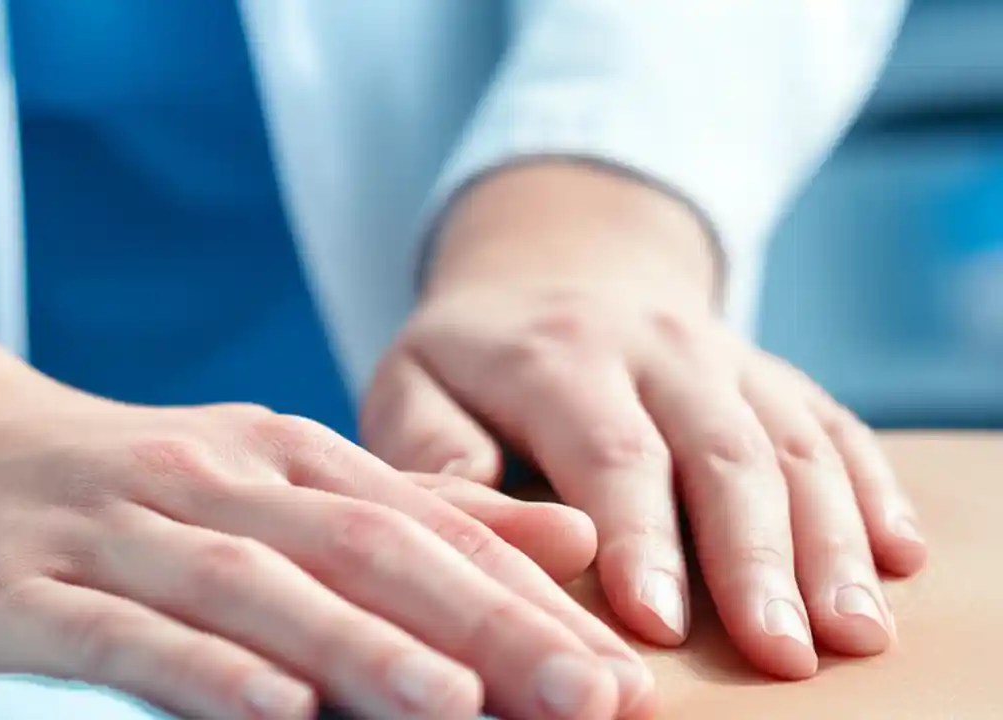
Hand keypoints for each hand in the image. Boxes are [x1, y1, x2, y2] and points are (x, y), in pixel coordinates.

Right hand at [0, 284, 653, 719]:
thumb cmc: (131, 487)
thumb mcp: (278, 481)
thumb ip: (417, 511)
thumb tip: (568, 540)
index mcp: (284, 456)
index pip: (426, 527)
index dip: (529, 601)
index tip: (622, 673)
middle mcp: (215, 479)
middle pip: (365, 551)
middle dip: (484, 628)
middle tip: (592, 699)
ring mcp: (120, 527)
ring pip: (256, 585)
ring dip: (360, 646)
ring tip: (459, 708)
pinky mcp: (30, 585)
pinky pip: (126, 631)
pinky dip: (203, 666)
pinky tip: (274, 709)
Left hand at [363, 163, 928, 679]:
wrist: (551, 267)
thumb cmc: (469, 358)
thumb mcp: (413, 385)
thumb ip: (434, 453)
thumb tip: (494, 530)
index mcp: (558, 355)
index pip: (609, 451)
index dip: (641, 538)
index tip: (659, 624)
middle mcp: (655, 346)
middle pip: (720, 452)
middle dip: (755, 558)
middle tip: (781, 653)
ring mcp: (725, 355)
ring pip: (792, 443)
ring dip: (831, 540)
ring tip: (854, 632)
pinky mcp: (769, 373)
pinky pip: (833, 422)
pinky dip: (873, 488)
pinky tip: (900, 554)